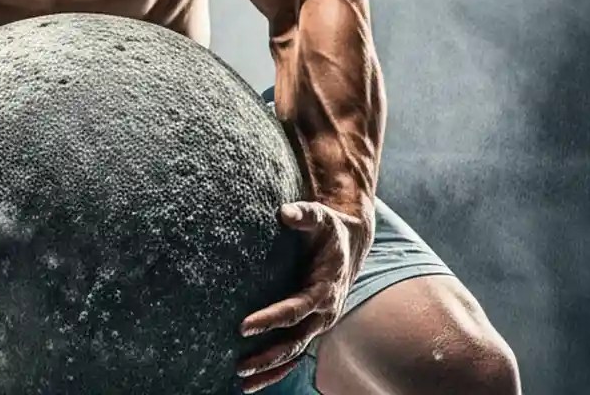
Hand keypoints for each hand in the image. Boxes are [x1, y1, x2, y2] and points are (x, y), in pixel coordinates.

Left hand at [235, 201, 372, 392]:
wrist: (349, 246)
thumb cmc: (328, 230)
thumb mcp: (320, 217)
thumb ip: (304, 214)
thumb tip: (285, 212)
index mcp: (325, 290)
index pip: (295, 309)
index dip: (270, 319)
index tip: (243, 326)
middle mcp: (324, 312)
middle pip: (294, 340)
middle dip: (268, 354)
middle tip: (239, 364)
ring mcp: (318, 323)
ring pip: (294, 353)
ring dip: (271, 369)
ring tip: (243, 382)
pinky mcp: (311, 327)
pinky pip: (294, 354)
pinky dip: (277, 370)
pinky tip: (254, 382)